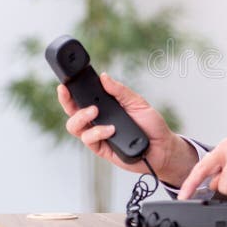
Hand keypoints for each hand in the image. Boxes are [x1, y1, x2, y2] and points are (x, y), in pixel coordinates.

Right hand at [57, 73, 197, 184]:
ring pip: (75, 127)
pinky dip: (98, 132)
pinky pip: (89, 140)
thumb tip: (104, 77)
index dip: (70, 92)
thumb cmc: (151, 125)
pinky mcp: (101, 149)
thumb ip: (120, 91)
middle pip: (72, 112)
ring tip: (95, 112)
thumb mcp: (137, 102)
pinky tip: (110, 129)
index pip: (82, 98)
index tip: (64, 84)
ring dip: (82, 117)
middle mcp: (98, 121)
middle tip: (72, 94)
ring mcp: (98, 135)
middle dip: (67, 102)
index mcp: (105, 107)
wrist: (163, 147)